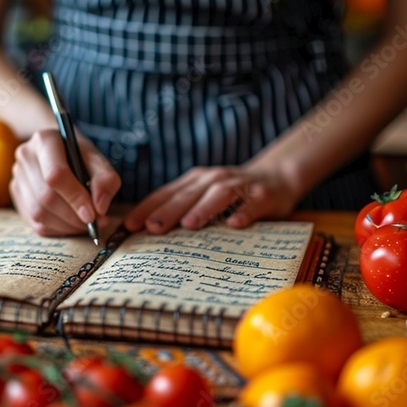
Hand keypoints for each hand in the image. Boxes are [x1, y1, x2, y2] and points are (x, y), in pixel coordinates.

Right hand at [10, 130, 121, 235]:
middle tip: (95, 224)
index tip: (92, 215)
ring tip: (85, 224)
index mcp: (45, 140)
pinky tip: (71, 224)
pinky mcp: (16, 194)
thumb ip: (106, 180)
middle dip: (73, 217)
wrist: (58, 150)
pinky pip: (35, 222)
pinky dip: (57, 229)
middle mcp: (26, 156)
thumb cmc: (79, 155)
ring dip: (66, 226)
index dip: (75, 198)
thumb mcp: (98, 160)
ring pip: (39, 213)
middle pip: (46, 197)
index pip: (55, 175)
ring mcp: (17, 176)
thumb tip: (99, 207)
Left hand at [124, 164, 298, 232]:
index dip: (147, 208)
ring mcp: (239, 186)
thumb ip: (181, 207)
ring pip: (218, 195)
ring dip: (203, 209)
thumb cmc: (232, 192)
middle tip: (151, 227)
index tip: (129, 226)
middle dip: (168, 211)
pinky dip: (244, 214)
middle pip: (187, 195)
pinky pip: (252, 205)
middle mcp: (214, 180)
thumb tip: (147, 231)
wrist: (277, 176)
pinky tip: (235, 225)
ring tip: (188, 225)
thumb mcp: (203, 194)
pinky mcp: (263, 196)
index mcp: (195, 182)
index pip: (165, 194)